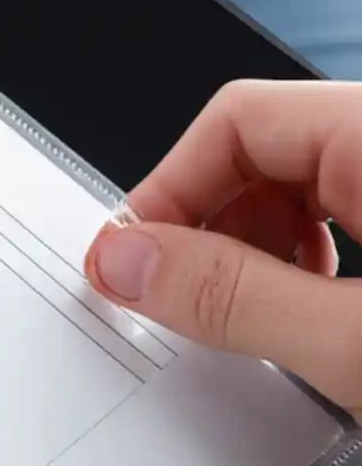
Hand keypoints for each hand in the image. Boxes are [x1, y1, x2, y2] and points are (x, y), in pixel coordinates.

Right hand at [84, 79, 361, 414]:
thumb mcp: (360, 345)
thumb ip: (236, 299)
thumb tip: (126, 263)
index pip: (240, 119)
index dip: (169, 188)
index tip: (130, 262)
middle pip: (266, 157)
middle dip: (210, 232)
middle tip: (180, 305)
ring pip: (303, 195)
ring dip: (256, 260)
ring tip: (255, 327)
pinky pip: (347, 227)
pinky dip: (307, 275)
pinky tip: (312, 329)